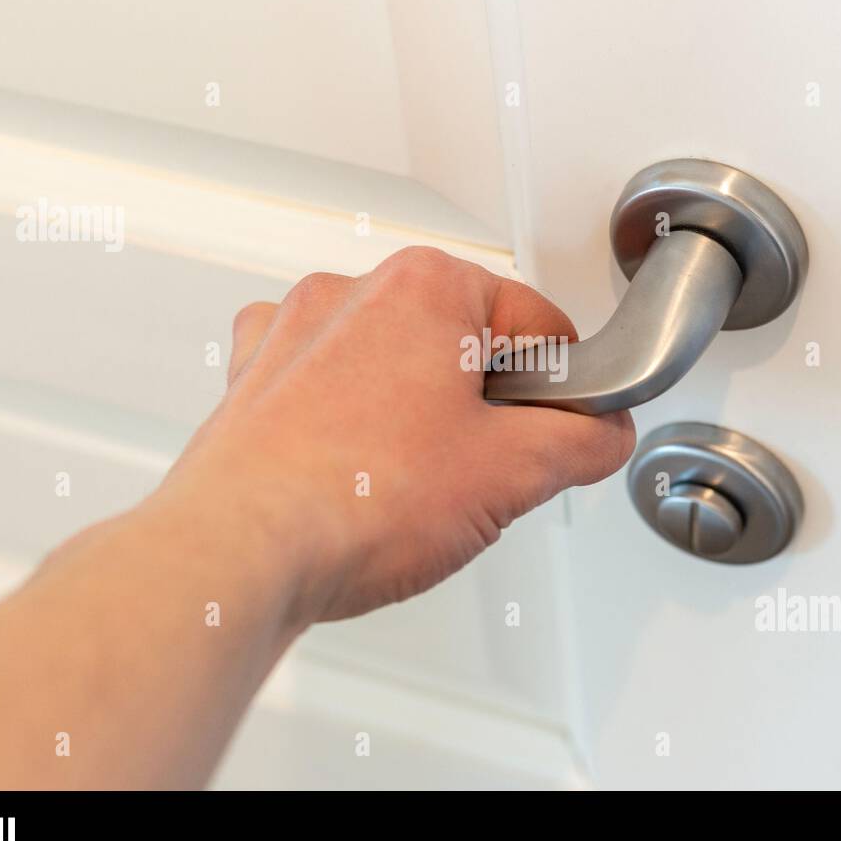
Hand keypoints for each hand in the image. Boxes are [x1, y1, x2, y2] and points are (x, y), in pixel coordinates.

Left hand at [150, 246, 634, 625]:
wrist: (238, 554)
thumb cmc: (355, 499)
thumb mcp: (511, 475)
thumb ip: (581, 442)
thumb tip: (601, 434)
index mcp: (426, 286)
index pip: (537, 322)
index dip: (566, 385)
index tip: (567, 428)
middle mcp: (353, 292)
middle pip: (463, 341)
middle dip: (488, 405)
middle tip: (491, 472)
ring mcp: (295, 333)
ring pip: (394, 365)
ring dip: (419, 414)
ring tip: (419, 486)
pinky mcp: (254, 381)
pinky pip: (328, 389)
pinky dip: (353, 424)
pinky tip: (361, 474)